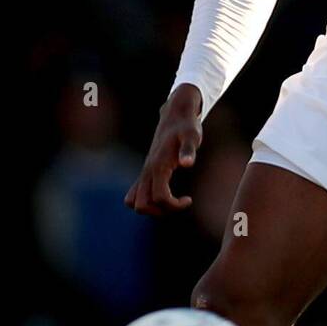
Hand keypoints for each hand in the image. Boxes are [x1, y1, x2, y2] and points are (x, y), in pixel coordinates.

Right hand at [124, 84, 203, 215]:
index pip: (159, 198)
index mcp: (158, 166)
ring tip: (170, 201)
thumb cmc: (187, 126)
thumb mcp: (192, 136)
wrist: (176, 115)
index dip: (174, 205)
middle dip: (161, 210)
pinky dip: (146, 200)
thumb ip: (189, 149)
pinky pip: (134, 194)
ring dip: (151, 208)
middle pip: (142, 205)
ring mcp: (144, 171)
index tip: (188, 199)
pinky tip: (164, 193)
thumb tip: (187, 164)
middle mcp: (147, 171)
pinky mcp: (145, 171)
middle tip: (179, 202)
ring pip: (134, 201)